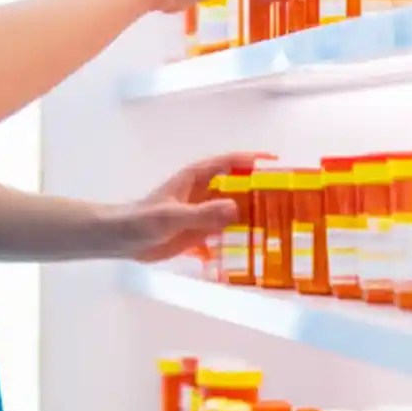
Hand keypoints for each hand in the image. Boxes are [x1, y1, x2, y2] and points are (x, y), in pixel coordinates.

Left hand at [106, 152, 275, 261]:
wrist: (122, 239)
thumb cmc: (142, 220)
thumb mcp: (172, 216)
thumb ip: (202, 213)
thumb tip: (235, 208)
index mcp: (197, 177)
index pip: (231, 162)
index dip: (254, 160)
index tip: (277, 162)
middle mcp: (204, 192)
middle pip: (239, 186)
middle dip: (261, 189)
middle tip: (289, 199)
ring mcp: (204, 212)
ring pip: (236, 209)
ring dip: (254, 215)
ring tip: (280, 225)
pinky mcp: (201, 231)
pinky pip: (226, 231)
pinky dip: (239, 237)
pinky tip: (254, 250)